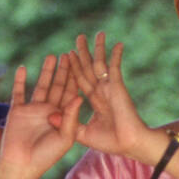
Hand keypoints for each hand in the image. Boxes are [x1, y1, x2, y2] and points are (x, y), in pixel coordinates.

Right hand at [0, 52, 83, 178]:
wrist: (22, 165)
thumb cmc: (46, 157)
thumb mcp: (64, 138)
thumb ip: (71, 118)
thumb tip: (79, 97)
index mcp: (62, 118)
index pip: (70, 94)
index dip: (75, 79)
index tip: (81, 65)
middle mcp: (48, 111)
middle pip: (57, 87)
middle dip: (63, 71)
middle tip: (68, 55)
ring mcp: (33, 110)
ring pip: (41, 86)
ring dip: (46, 72)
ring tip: (51, 56)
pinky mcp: (18, 111)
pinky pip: (19, 92)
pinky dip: (20, 80)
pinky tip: (24, 67)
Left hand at [67, 31, 149, 158]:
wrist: (129, 145)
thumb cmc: (110, 142)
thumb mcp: (83, 134)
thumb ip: (68, 123)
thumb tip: (50, 115)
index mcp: (95, 101)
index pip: (81, 81)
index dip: (74, 68)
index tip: (68, 55)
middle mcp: (101, 92)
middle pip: (89, 68)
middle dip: (84, 53)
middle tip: (79, 38)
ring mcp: (109, 88)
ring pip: (101, 64)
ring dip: (98, 49)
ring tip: (98, 33)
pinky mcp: (117, 87)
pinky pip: (115, 68)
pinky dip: (116, 56)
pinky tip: (117, 44)